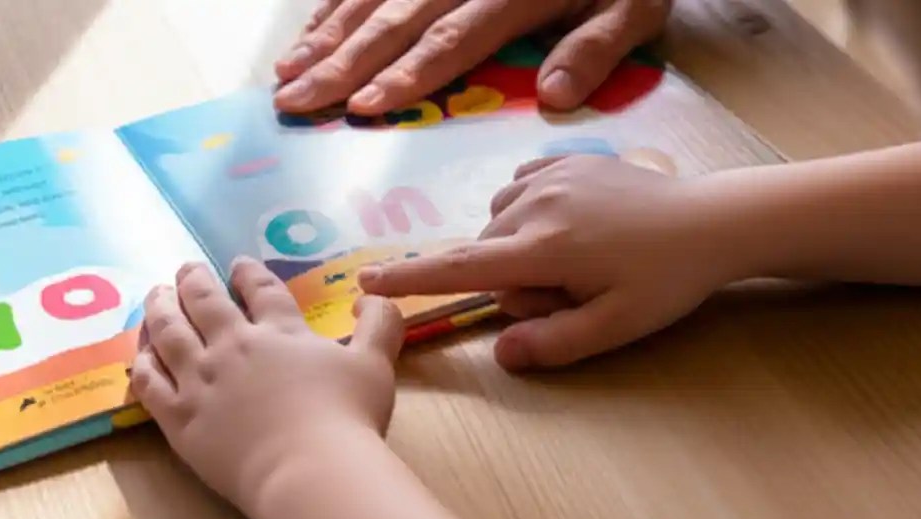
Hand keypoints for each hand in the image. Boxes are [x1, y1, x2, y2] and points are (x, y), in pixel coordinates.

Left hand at [131, 259, 404, 513]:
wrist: (310, 471)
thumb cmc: (347, 418)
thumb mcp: (376, 364)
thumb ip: (380, 324)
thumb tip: (372, 297)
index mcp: (279, 332)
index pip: (259, 290)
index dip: (247, 273)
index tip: (237, 265)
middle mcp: (232, 347)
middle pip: (203, 301)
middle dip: (192, 280)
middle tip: (184, 270)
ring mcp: (201, 381)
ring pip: (169, 332)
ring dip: (159, 308)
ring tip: (154, 296)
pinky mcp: (180, 419)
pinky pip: (150, 382)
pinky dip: (144, 361)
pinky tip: (142, 353)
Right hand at [275, 0, 671, 114]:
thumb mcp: (634, 5)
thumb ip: (596, 47)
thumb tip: (555, 96)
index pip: (452, 39)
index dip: (406, 74)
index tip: (363, 107)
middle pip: (396, 20)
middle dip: (341, 63)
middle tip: (294, 102)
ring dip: (326, 35)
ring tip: (286, 75)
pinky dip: (333, 4)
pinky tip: (306, 32)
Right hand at [360, 155, 744, 368]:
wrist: (711, 219)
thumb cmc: (665, 281)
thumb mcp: (616, 327)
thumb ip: (555, 344)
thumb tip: (502, 355)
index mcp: (544, 249)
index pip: (461, 268)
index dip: (410, 278)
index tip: (366, 281)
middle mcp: (536, 205)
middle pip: (486, 252)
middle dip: (513, 281)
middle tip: (571, 294)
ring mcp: (550, 175)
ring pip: (498, 219)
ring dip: (517, 245)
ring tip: (572, 259)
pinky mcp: (565, 159)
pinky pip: (517, 186)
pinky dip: (526, 211)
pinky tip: (567, 225)